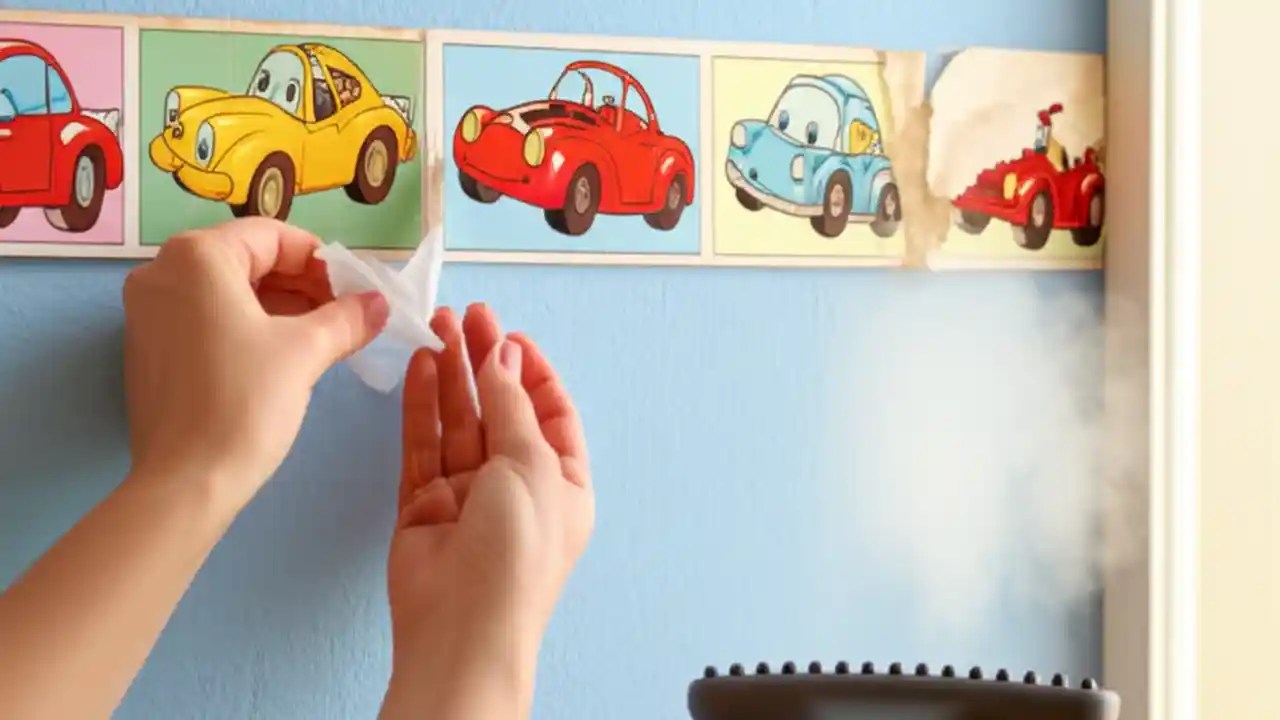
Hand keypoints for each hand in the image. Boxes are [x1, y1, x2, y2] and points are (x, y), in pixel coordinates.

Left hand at [122, 217, 387, 511]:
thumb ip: (347, 317)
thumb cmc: (245, 402)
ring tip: (325, 336)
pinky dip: (249, 326)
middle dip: (303, 284)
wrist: (186, 482)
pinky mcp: (148, 347)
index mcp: (197, 256)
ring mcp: (148, 311)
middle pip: (248, 259)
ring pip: (229, 290)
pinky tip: (285, 355)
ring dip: (280, 305)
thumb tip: (377, 303)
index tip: (356, 291)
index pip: (273, 236)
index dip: (323, 261)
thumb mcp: (306, 352)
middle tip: (346, 314)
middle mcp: (162, 271)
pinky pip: (207, 317)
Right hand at [381, 304, 593, 719]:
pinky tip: (422, 367)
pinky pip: (425, 446)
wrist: (462, 626)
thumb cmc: (516, 552)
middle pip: (501, 410)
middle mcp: (518, 487)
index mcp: (564, 483)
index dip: (531, 371)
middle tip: (470, 315)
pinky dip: (422, 407)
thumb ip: (511, 408)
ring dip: (451, 375)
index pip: (551, 413)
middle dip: (486, 362)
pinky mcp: (424, 505)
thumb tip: (504, 357)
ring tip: (440, 327)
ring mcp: (469, 496)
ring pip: (460, 422)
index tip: (510, 334)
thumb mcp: (531, 466)